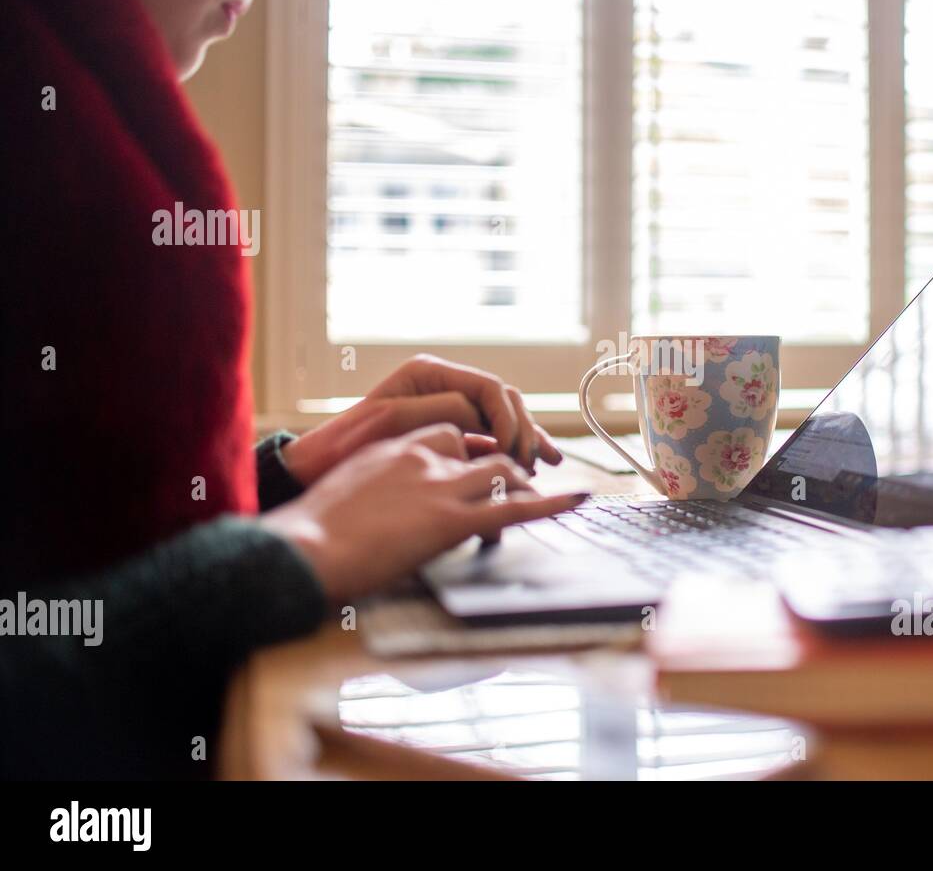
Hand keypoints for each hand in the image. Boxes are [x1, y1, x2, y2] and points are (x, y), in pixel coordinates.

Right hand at [262, 424, 585, 600]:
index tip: (483, 465)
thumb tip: (378, 514)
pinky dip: (554, 502)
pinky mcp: (452, 519)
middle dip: (508, 463)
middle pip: (483, 449)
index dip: (474, 451)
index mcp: (395, 447)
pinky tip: (579, 498)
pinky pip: (515, 506)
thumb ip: (375, 493)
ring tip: (540, 496)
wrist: (304, 549)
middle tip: (525, 479)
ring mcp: (440, 485)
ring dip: (524, 484)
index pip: (452, 433)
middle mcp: (423, 456)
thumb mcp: (348, 496)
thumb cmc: (312, 535)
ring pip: (503, 472)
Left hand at [281, 354, 562, 486]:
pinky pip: (492, 437)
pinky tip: (532, 464)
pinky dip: (513, 451)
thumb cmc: (346, 445)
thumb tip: (482, 419)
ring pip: (504, 418)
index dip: (507, 418)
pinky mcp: (451, 435)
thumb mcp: (393, 421)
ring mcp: (448, 409)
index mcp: (428, 373)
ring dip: (526, 440)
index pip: (487, 388)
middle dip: (523, 430)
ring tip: (543, 463)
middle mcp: (443, 386)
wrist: (319, 470)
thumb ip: (442, 411)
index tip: (511, 449)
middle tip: (530, 464)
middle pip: (503, 401)